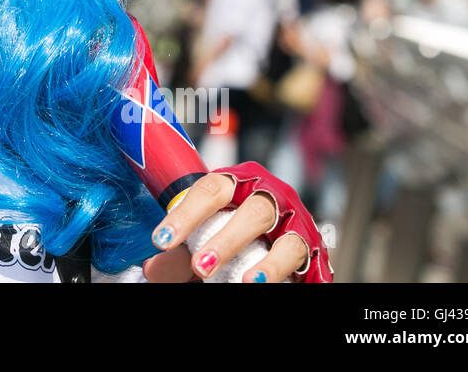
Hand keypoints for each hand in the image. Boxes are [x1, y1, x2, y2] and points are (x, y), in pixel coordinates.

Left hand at [141, 163, 330, 282]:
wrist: (266, 234)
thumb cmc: (225, 227)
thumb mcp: (200, 236)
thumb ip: (178, 251)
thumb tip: (153, 267)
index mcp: (237, 182)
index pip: (210, 190)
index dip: (186, 215)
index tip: (162, 240)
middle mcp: (270, 196)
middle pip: (254, 212)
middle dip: (227, 240)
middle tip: (200, 266)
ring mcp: (296, 223)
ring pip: (287, 241)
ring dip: (269, 264)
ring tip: (246, 282)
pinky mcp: (314, 251)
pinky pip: (307, 265)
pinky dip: (293, 277)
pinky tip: (274, 286)